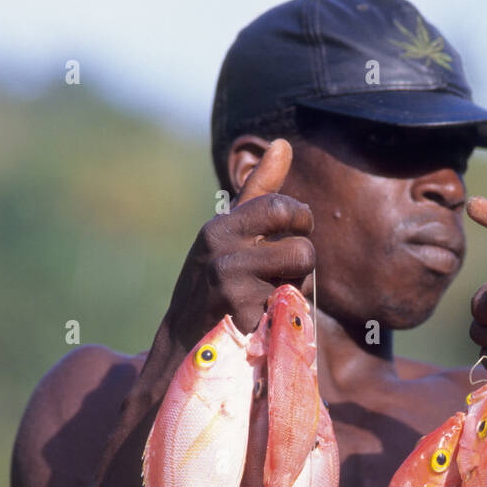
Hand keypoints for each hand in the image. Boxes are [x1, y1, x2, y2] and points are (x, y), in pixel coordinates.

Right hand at [162, 140, 315, 355]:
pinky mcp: (241, 315)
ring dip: (296, 290)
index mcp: (221, 226)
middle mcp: (221, 250)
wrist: (184, 342)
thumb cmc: (213, 282)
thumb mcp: (229, 234)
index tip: (298, 228)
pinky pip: (289, 309)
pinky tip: (260, 319)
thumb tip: (284, 145)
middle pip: (302, 249)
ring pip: (299, 280)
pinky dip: (282, 316)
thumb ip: (259, 191)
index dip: (301, 218)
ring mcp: (230, 283)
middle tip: (282, 274)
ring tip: (271, 294)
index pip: (278, 207)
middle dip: (302, 265)